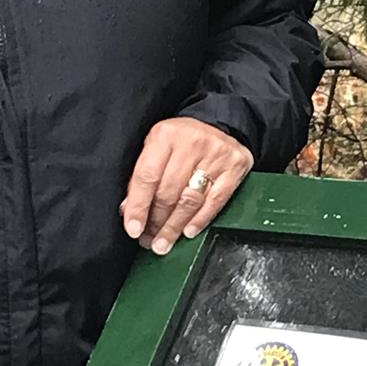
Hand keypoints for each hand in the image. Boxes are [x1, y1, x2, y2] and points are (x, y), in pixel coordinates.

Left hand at [120, 116, 255, 254]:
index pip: (147, 177)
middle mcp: (191, 143)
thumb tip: (131, 211)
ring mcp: (216, 155)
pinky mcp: (235, 167)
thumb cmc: (182, 139)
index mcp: (165, 135)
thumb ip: (144, 175)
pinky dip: (200, 219)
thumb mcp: (157, 146)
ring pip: (191, 200)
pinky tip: (188, 232)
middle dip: (156, 222)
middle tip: (149, 241)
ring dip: (175, 226)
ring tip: (164, 242)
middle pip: (169, 192)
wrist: (219, 123)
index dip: (139, 206)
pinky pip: (215, 201)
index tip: (133, 229)